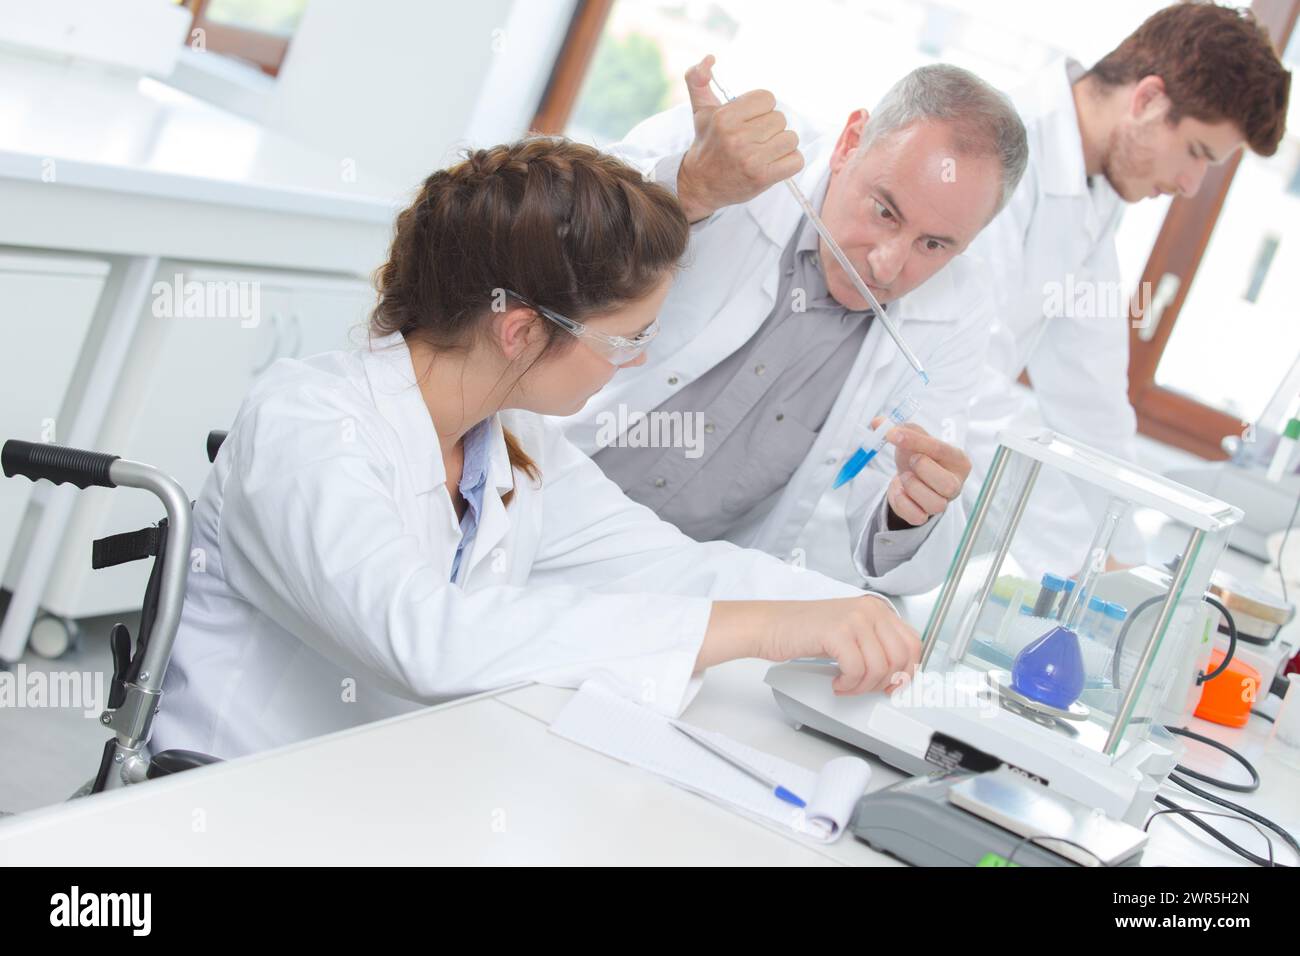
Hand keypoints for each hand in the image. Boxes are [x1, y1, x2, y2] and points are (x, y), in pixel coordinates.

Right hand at [675, 54, 803, 223]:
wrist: (699, 185)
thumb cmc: (706, 144)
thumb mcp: (700, 110)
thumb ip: (698, 79)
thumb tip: (709, 59)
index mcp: (725, 117)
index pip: (768, 98)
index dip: (762, 109)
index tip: (750, 121)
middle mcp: (737, 137)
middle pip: (780, 119)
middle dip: (771, 128)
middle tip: (755, 139)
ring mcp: (751, 159)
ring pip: (791, 138)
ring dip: (782, 145)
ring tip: (765, 152)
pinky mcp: (763, 177)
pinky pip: (796, 160)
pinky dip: (790, 162)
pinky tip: (774, 163)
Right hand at [756, 596, 919, 695]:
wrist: (771, 626)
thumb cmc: (805, 631)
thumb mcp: (850, 632)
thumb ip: (875, 645)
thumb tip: (898, 673)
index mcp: (876, 609)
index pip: (913, 643)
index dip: (907, 671)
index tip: (894, 684)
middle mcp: (869, 610)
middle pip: (900, 658)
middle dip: (884, 682)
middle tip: (866, 687)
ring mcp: (854, 619)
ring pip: (879, 668)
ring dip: (862, 686)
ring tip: (846, 684)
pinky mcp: (838, 632)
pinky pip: (857, 670)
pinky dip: (848, 684)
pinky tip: (836, 681)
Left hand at [876, 418, 969, 529]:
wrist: (909, 477)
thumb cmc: (917, 456)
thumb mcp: (912, 438)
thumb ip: (898, 428)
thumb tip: (877, 423)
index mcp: (958, 460)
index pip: (940, 450)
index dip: (914, 441)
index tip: (892, 434)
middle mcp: (956, 483)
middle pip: (947, 484)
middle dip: (922, 470)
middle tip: (910, 461)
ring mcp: (943, 502)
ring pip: (935, 504)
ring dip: (913, 487)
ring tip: (905, 476)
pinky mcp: (926, 516)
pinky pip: (917, 517)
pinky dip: (903, 503)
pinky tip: (900, 491)